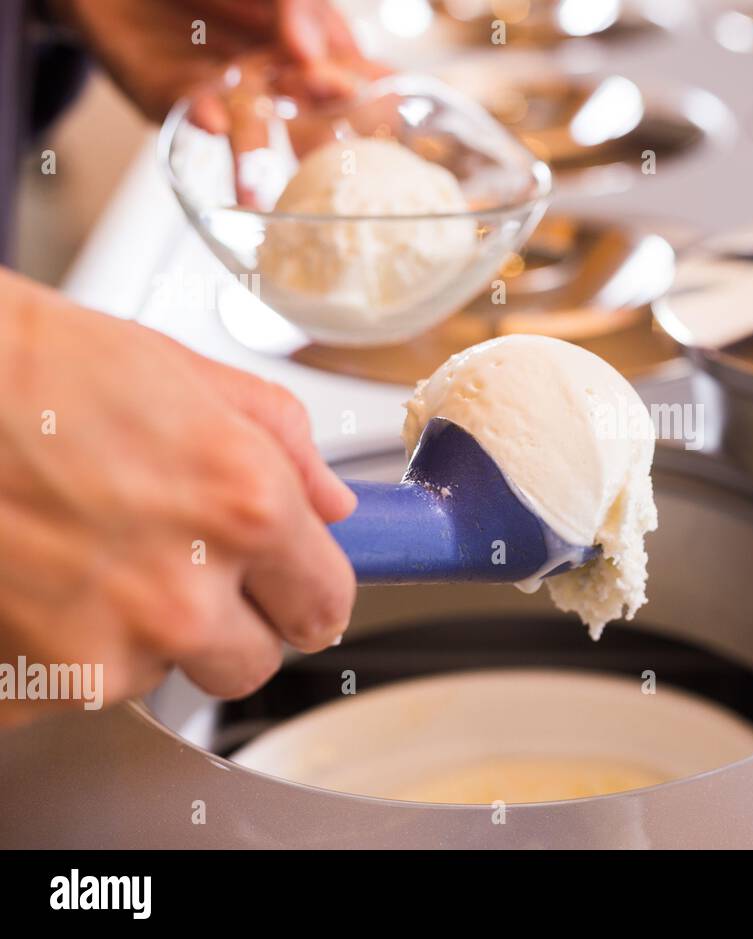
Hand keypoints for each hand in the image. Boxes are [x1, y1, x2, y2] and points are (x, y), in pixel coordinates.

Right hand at [0, 269, 357, 724]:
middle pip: (251, 664)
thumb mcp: (180, 372)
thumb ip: (280, 442)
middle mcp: (182, 595)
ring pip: (158, 673)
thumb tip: (332, 500)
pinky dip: (57, 649)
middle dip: (228, 624)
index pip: (325, 604)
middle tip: (175, 567)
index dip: (306, 592)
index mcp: (243, 510)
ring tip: (80, 552)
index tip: (290, 588)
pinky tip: (33, 578)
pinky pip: (75, 688)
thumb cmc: (26, 369)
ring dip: (134, 632)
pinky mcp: (32, 690)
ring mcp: (101, 652)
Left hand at [51, 0, 386, 203]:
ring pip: (249, 129)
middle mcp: (275, 80)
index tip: (405, 120)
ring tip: (260, 190)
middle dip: (325, 146)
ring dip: (256, 157)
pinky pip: (187, 108)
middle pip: (308, 122)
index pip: (356, 81)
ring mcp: (225, 91)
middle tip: (343, 167)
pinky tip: (212, 120)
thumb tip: (315, 57)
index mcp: (310, 51)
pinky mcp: (171, 93)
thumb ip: (302, 10)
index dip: (381, 103)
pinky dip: (201, 113)